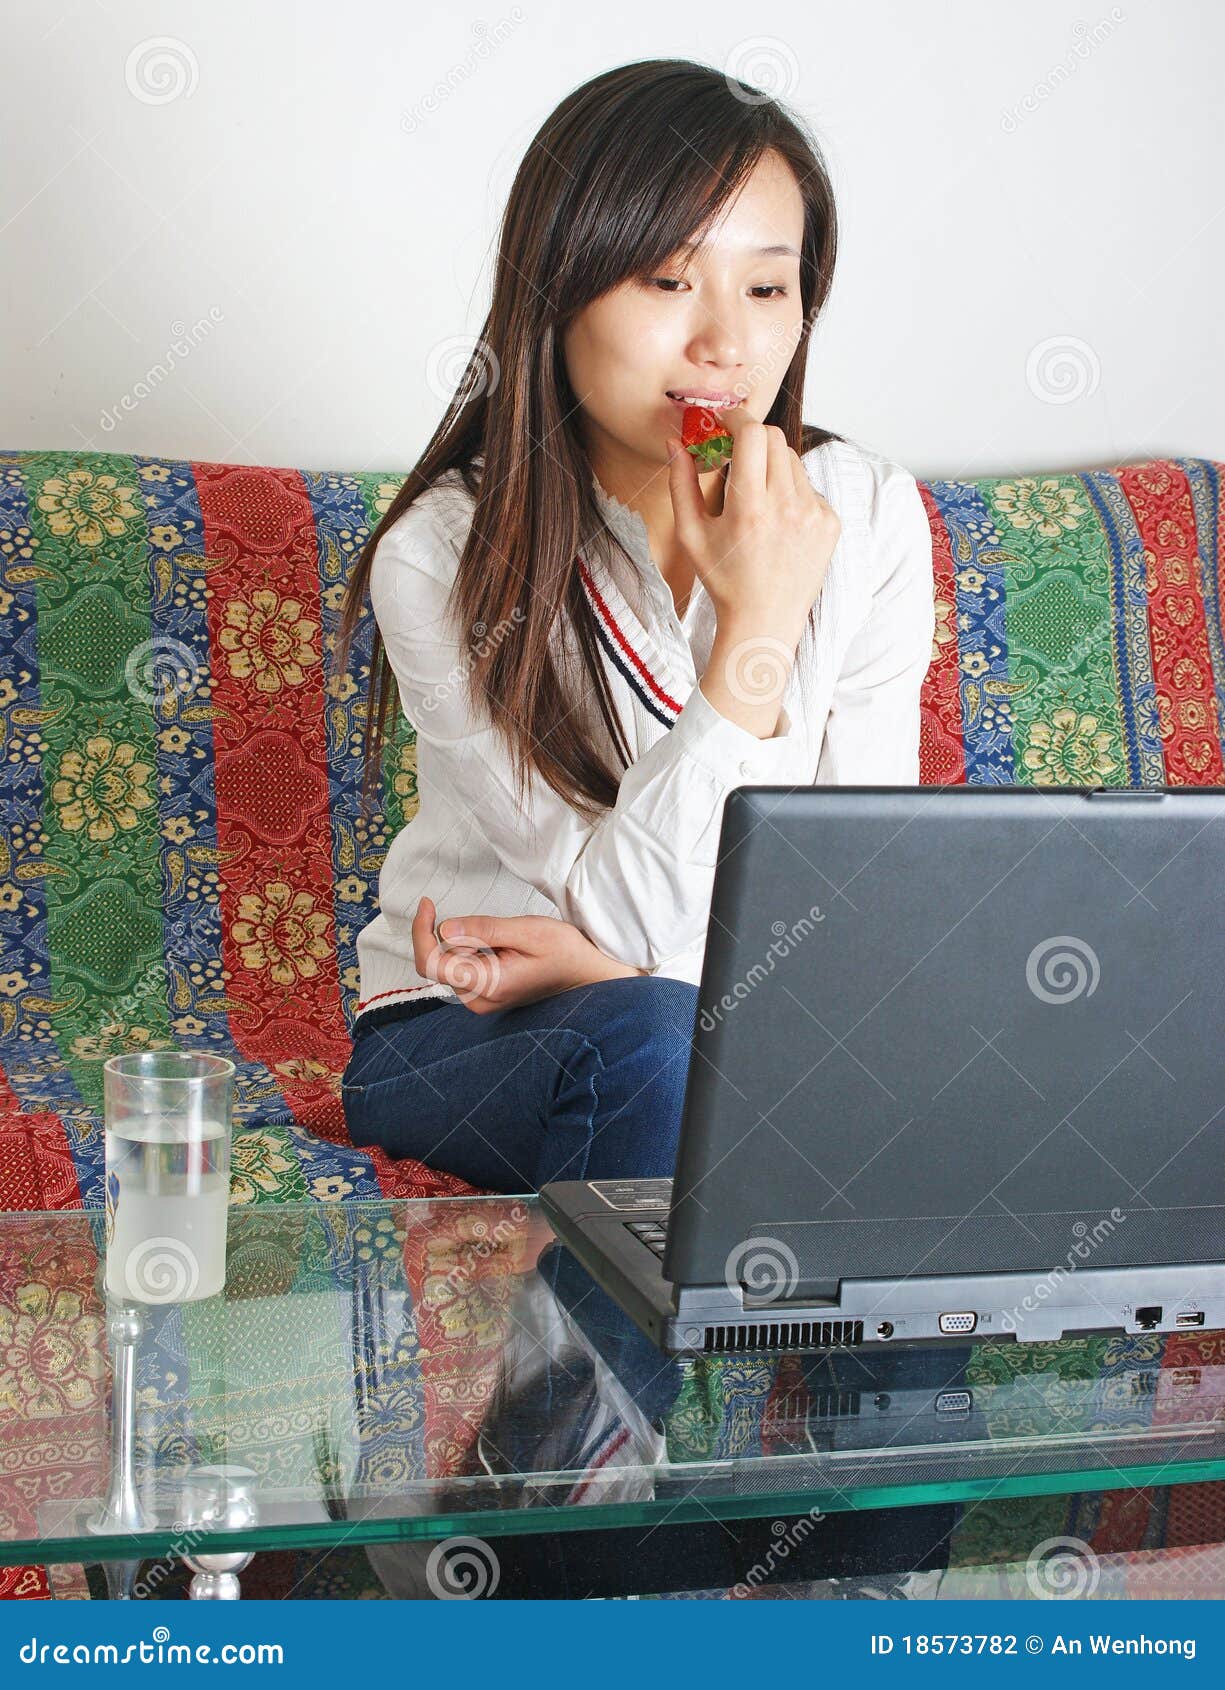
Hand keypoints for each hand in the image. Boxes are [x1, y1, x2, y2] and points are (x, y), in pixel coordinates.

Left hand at [412, 895, 646, 1014]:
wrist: (588, 975)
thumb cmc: (565, 953)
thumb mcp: (527, 931)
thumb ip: (484, 930)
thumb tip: (445, 928)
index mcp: (488, 984)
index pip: (432, 963)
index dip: (421, 932)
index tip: (428, 904)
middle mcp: (479, 999)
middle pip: (437, 963)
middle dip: (444, 935)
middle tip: (465, 914)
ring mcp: (482, 1000)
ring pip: (450, 965)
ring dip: (461, 942)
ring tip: (499, 936)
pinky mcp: (486, 995)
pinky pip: (463, 969)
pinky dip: (469, 950)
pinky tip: (496, 945)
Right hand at [666, 406, 840, 635]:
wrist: (765, 620)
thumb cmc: (723, 580)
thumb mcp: (691, 535)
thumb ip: (681, 483)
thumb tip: (674, 441)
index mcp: (749, 508)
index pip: (752, 434)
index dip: (737, 418)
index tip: (726, 422)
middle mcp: (786, 507)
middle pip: (774, 438)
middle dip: (753, 438)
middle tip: (737, 454)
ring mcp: (814, 514)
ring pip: (792, 461)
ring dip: (771, 466)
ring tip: (756, 498)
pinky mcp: (830, 523)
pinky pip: (809, 487)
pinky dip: (791, 492)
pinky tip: (778, 522)